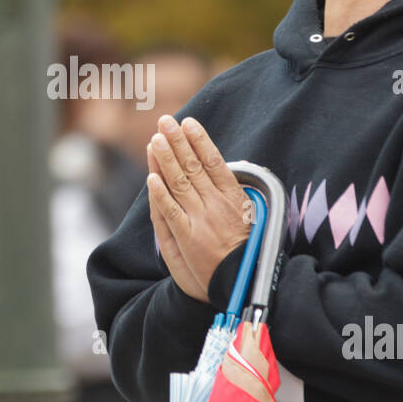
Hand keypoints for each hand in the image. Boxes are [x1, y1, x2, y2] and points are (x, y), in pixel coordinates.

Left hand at [146, 114, 252, 303]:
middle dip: (178, 142)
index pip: (214, 161)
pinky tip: (152, 176)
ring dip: (166, 159)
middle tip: (165, 121)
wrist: (244, 280)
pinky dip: (161, 193)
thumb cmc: (247, 248)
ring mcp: (202, 220)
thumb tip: (220, 169)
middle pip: (194, 167)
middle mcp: (217, 205)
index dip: (200, 141)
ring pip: (181, 183)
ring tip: (155, 139)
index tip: (189, 123)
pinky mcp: (188, 238)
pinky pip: (172, 211)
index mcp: (234, 197)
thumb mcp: (250, 215)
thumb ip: (232, 193)